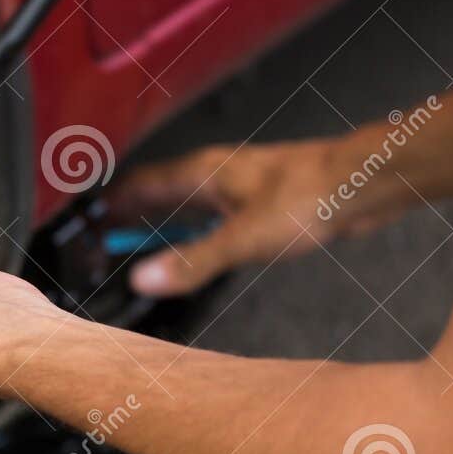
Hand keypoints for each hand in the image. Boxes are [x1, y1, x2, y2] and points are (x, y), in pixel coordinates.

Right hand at [105, 136, 410, 296]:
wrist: (364, 181)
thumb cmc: (310, 195)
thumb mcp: (242, 239)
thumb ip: (193, 262)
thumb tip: (144, 278)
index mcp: (199, 174)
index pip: (136, 186)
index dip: (109, 207)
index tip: (89, 229)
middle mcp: (213, 174)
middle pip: (156, 192)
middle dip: (129, 216)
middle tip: (106, 241)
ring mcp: (237, 185)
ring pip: (184, 201)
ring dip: (160, 221)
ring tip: (141, 245)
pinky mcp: (259, 199)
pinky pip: (211, 212)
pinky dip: (192, 228)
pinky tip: (198, 244)